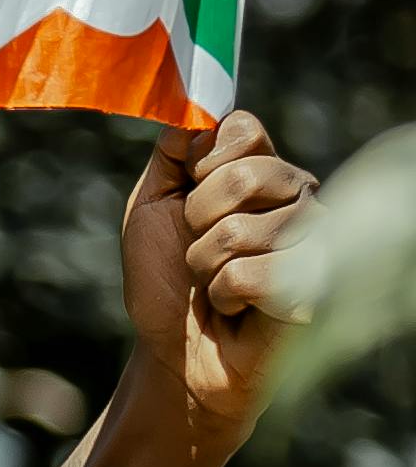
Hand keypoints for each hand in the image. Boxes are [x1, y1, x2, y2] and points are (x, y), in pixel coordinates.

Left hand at [121, 105, 316, 443]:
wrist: (176, 355)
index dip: (205, 161)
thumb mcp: (149, 209)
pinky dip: (227, 295)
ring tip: (216, 284)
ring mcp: (313, 240)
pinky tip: (238, 308)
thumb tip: (191, 111)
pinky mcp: (316, 285)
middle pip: (246, 174)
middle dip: (198, 220)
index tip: (189, 193)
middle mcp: (296, 197)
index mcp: (261, 171)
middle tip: (197, 249)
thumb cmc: (165, 283)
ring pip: (244, 229)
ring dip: (208, 265)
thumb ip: (169, 156)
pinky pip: (254, 273)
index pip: (244, 128)